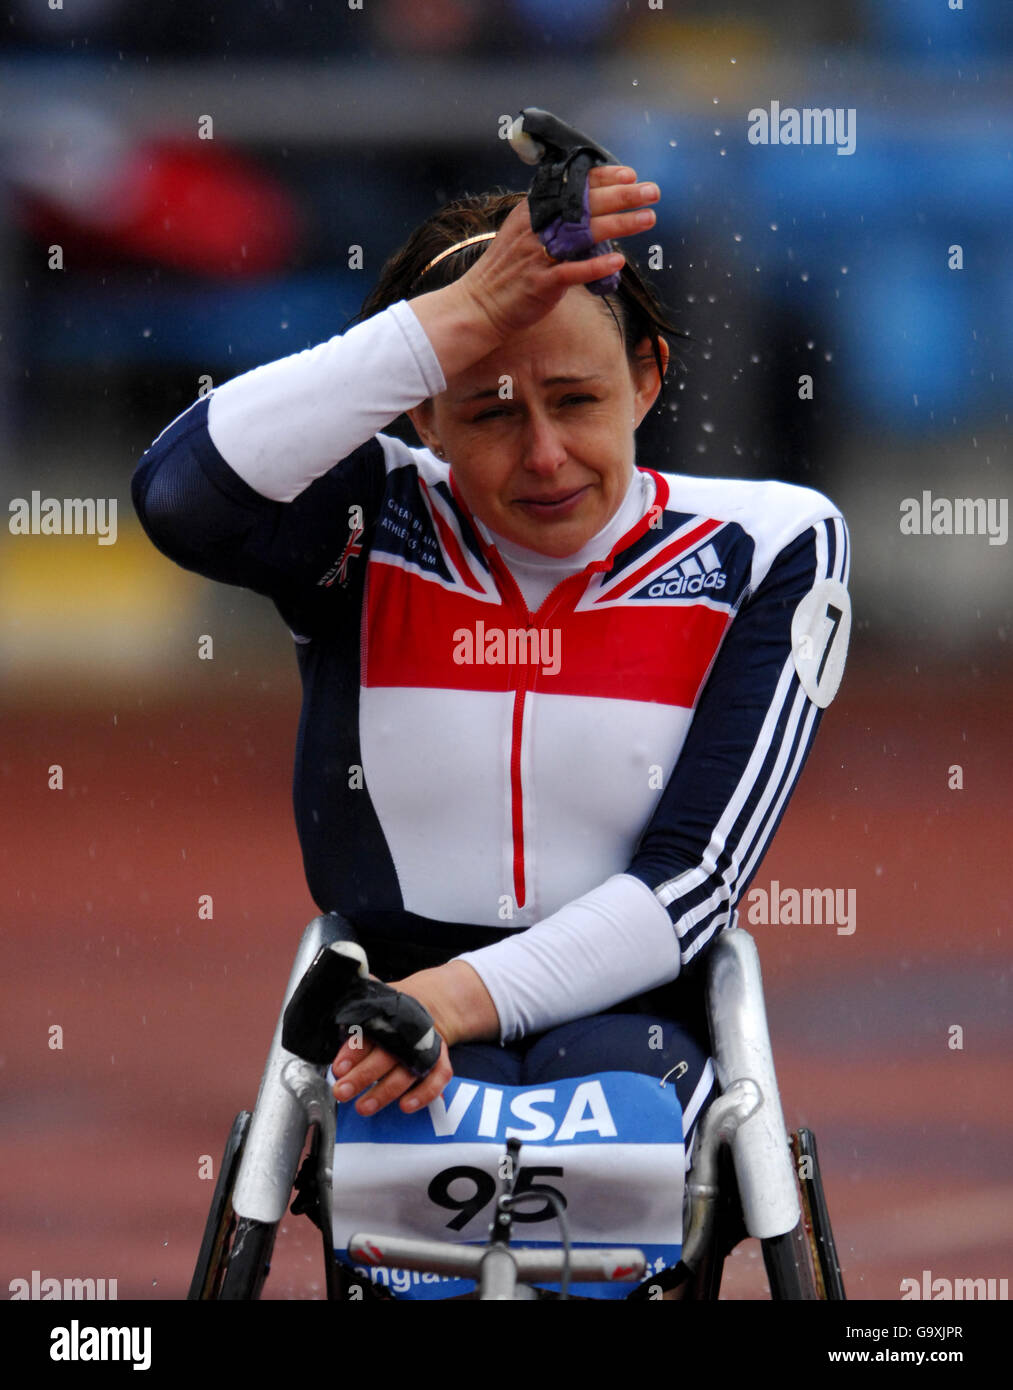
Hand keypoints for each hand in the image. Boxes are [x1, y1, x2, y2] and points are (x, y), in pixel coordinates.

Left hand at [330, 961, 497, 1116]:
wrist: (430, 1003)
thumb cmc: (390, 1010)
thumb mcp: (373, 999)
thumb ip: (353, 1003)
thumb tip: (329, 993)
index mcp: (385, 1017)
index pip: (368, 1032)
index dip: (353, 1050)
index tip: (338, 1066)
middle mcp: (405, 1033)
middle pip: (384, 1056)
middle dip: (362, 1076)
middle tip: (341, 1092)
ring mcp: (425, 1047)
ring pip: (407, 1072)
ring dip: (385, 1092)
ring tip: (363, 1107)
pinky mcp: (440, 1060)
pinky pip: (438, 1078)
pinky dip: (424, 1094)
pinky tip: (406, 1106)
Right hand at [408, 166, 659, 379]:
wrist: (479, 305)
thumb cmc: (508, 272)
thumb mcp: (525, 234)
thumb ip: (552, 222)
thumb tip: (586, 214)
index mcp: (533, 210)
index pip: (572, 185)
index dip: (604, 178)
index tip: (630, 175)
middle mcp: (537, 227)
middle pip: (585, 204)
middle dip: (623, 196)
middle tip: (652, 192)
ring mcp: (538, 254)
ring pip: (584, 234)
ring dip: (620, 224)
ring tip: (647, 219)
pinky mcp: (541, 283)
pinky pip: (573, 272)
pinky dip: (596, 267)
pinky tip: (619, 262)